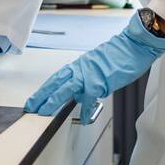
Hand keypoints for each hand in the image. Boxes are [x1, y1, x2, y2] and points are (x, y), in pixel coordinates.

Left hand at [24, 14, 164, 118]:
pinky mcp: (101, 80)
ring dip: (53, 100)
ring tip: (44, 112)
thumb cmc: (119, 56)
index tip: (35, 99)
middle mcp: (80, 68)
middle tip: (31, 106)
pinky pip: (90, 97)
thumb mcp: (98, 68)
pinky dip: (87, 109)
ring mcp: (89, 73)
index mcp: (79, 65)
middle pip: (55, 82)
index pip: (56, 78)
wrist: (133, 45)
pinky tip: (84, 119)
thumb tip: (81, 97)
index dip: (44, 90)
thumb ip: (87, 82)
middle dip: (41, 95)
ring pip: (66, 88)